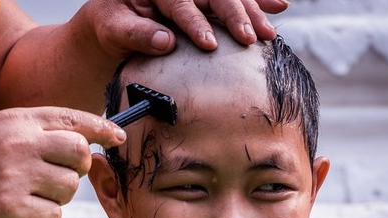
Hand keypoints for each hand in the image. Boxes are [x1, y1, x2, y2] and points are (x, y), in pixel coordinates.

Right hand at [0, 106, 124, 217]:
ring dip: (58, 196)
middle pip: (80, 152)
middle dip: (79, 167)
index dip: (101, 128)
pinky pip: (55, 215)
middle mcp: (18, 145)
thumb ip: (36, 132)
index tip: (117, 136)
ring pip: (70, 187)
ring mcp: (17, 178)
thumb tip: (87, 140)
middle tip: (59, 175)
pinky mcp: (15, 210)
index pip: (71, 118)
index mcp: (15, 122)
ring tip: (29, 196)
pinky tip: (20, 214)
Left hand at [79, 0, 288, 57]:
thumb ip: (137, 34)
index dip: (195, 22)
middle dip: (234, 16)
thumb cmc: (109, 24)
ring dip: (252, 12)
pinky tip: (278, 6)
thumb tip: (164, 42)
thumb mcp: (113, 28)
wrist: (112, 19)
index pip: (179, 2)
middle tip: (250, 38)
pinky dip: (257, 2)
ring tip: (269, 31)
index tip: (208, 44)